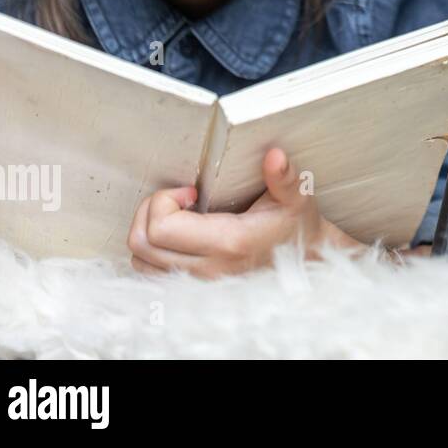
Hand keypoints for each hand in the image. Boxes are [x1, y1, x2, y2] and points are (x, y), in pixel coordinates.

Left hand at [127, 147, 353, 277]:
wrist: (307, 261)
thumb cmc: (296, 227)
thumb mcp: (296, 197)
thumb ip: (284, 177)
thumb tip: (274, 156)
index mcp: (229, 243)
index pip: (161, 227)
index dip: (164, 200)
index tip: (190, 191)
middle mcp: (209, 269)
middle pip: (143, 243)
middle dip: (151, 210)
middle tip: (178, 199)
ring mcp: (199, 284)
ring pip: (141, 260)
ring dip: (149, 231)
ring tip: (176, 217)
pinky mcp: (193, 290)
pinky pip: (150, 273)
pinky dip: (153, 251)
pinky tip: (177, 236)